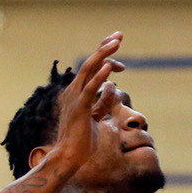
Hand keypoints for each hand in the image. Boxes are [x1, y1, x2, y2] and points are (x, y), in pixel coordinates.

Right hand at [49, 33, 125, 172]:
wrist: (70, 157)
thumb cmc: (82, 139)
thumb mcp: (97, 115)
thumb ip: (103, 101)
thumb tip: (113, 86)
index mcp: (78, 92)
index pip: (93, 68)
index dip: (106, 58)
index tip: (121, 57)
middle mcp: (75, 90)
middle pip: (91, 62)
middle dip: (105, 47)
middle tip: (119, 35)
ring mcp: (75, 98)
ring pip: (89, 69)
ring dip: (103, 54)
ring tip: (116, 42)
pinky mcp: (79, 108)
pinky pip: (89, 89)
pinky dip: (99, 77)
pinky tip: (109, 67)